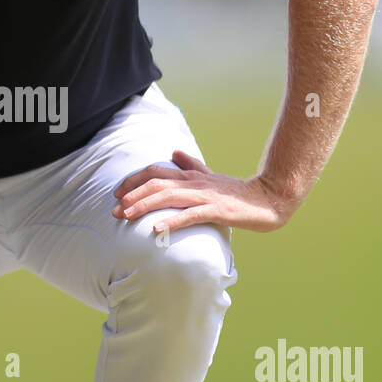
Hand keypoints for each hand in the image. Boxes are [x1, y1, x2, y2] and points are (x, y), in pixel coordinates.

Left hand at [111, 150, 300, 234]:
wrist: (268, 198)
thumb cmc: (236, 191)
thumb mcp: (211, 176)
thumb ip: (192, 165)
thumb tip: (174, 152)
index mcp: (191, 175)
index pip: (155, 171)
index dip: (133, 180)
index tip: (116, 193)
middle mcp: (194, 182)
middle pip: (155, 183)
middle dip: (131, 195)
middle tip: (114, 210)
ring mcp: (205, 195)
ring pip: (168, 196)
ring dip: (143, 206)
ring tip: (126, 216)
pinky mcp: (217, 210)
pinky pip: (190, 215)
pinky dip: (171, 221)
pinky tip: (156, 230)